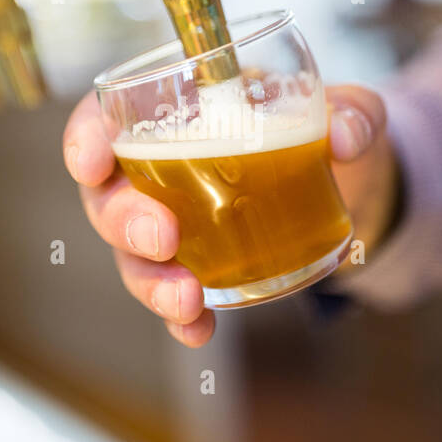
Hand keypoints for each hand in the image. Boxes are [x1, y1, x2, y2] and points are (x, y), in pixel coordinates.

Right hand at [63, 85, 398, 347]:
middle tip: (163, 237)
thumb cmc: (329, 132)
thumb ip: (356, 111)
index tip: (91, 163)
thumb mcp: (351, 113)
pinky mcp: (198, 267)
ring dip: (149, 281)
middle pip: (109, 196)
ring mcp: (175, 224)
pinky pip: (173, 296)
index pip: (106, 116)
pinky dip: (181, 318)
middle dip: (124, 221)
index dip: (85, 137)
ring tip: (186, 299)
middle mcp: (160, 169)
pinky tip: (200, 331)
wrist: (353, 190)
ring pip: (133, 256)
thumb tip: (345, 136)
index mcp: (179, 110)